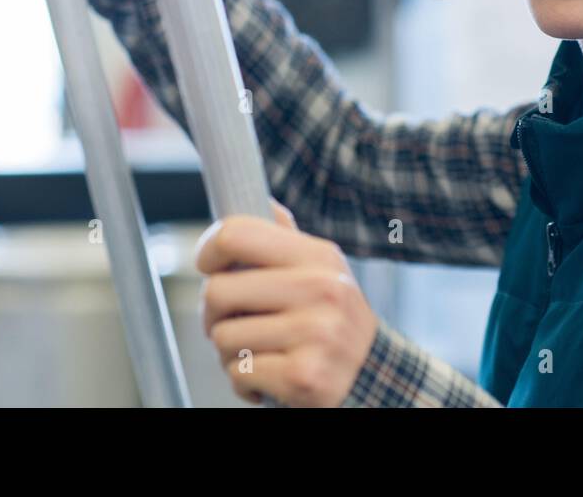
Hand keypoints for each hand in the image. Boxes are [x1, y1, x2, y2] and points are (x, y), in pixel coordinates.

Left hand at [196, 201, 378, 406]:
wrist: (374, 376)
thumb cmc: (333, 320)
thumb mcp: (323, 272)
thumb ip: (287, 239)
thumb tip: (261, 200)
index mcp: (318, 256)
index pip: (237, 234)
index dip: (208, 250)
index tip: (209, 266)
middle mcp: (320, 289)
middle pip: (217, 290)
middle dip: (213, 313)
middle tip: (231, 322)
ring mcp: (314, 333)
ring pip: (223, 337)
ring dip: (230, 352)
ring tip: (258, 352)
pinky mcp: (304, 376)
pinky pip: (238, 373)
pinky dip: (243, 382)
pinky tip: (269, 378)